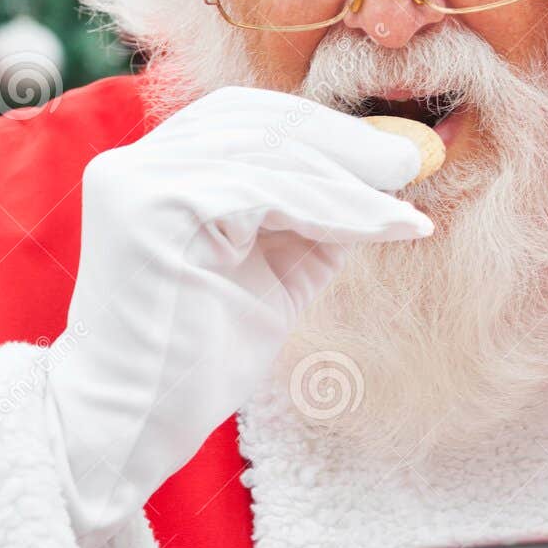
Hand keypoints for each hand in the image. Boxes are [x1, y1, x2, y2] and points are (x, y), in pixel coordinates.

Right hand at [44, 86, 430, 547]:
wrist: (133, 428)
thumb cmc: (198, 360)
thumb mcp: (276, 272)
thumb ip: (318, 219)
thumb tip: (388, 180)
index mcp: (160, 169)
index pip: (252, 120)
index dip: (327, 131)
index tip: (395, 156)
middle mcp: (137, 161)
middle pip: (261, 123)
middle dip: (346, 144)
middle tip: (414, 164)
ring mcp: (136, 179)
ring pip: (268, 154)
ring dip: (349, 183)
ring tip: (404, 213)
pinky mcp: (147, 207)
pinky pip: (261, 191)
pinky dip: (330, 207)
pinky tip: (378, 227)